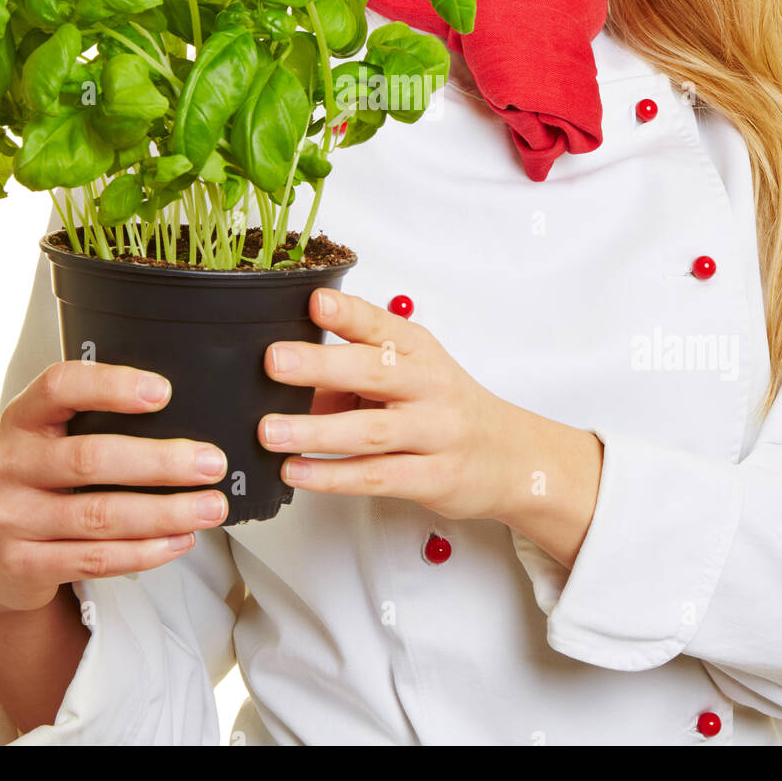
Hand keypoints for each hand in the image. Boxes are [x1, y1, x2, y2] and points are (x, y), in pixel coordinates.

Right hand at [0, 360, 231, 620]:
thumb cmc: (39, 479)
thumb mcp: (51, 438)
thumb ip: (96, 421)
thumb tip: (186, 416)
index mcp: (22, 418)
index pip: (60, 387)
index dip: (112, 385)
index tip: (164, 391)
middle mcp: (9, 463)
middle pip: (91, 458)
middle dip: (161, 461)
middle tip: (211, 463)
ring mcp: (10, 518)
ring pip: (101, 515)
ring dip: (165, 512)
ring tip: (210, 507)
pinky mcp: (22, 564)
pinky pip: (95, 558)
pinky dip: (146, 550)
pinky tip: (179, 539)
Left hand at [259, 288, 515, 522]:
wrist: (510, 456)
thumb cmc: (445, 407)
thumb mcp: (410, 374)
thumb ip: (353, 374)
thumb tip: (287, 384)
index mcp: (419, 350)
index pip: (382, 325)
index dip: (348, 313)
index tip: (315, 302)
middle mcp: (429, 386)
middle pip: (374, 371)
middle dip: (321, 365)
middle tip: (274, 362)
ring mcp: (434, 433)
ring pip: (371, 431)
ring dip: (316, 431)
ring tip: (270, 431)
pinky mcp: (433, 478)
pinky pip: (376, 476)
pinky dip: (332, 476)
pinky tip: (297, 471)